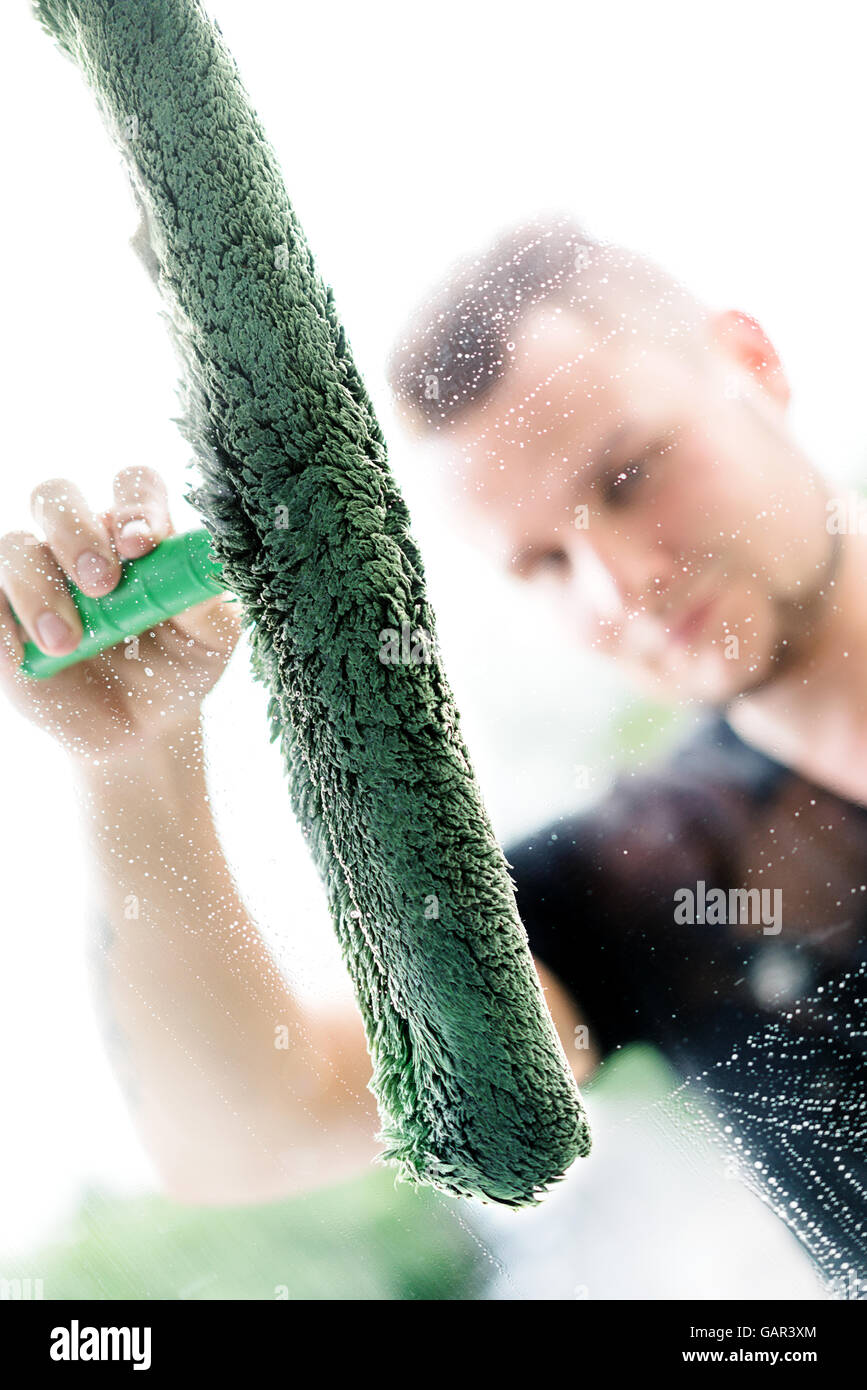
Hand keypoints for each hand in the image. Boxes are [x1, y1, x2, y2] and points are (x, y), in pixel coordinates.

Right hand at [0, 467, 241, 761]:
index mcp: (135, 532)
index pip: (132, 486)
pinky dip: (0, 622)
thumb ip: (208, 601)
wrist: (141, 725)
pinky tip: (23, 652)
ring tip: (66, 642)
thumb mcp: (210, 639)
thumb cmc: (180, 666)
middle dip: (76, 534)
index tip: (143, 547)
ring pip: (12, 546)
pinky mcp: (3, 616)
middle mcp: (80, 541)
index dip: (135, 505)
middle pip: (56, 497)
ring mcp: (35, 575)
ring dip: (37, 589)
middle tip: (101, 584)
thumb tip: (203, 564)